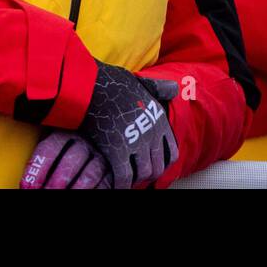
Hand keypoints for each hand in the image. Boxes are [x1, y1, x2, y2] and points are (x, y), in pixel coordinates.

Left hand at [19, 131, 110, 188]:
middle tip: (47, 192)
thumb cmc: (61, 154)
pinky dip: (93, 191)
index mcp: (65, 133)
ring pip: (90, 173)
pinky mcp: (110, 173)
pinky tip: (80, 194)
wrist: (91, 152)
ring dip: (76, 188)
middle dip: (58, 179)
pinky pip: (104, 184)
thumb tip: (26, 182)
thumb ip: (41, 160)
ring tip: (62, 194)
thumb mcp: (52, 149)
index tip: (27, 186)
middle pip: (72, 158)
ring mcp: (99, 158)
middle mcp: (84, 143)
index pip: (50, 147)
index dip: (38, 168)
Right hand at [78, 63, 178, 188]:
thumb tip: (176, 89)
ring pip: (144, 172)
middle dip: (147, 172)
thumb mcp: (141, 82)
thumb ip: (158, 88)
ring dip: (135, 178)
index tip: (149, 163)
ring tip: (125, 178)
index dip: (160, 161)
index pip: (171, 151)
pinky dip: (120, 184)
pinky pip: (124, 177)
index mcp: (158, 117)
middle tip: (135, 174)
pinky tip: (114, 184)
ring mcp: (136, 142)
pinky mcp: (117, 151)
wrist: (90, 83)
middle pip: (158, 166)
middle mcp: (152, 132)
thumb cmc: (112, 82)